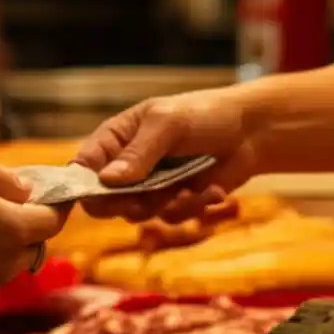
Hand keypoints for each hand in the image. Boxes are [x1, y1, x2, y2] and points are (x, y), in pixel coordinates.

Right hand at [0, 149, 66, 300]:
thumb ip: (8, 179)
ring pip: (15, 264)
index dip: (58, 207)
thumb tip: (28, 193)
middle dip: (34, 228)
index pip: (53, 222)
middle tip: (18, 207)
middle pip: (37, 246)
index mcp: (14, 229)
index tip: (56, 197)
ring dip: (11, 245)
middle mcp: (6, 262)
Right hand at [72, 89, 257, 221]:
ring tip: (194, 187)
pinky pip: (170, 219)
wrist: (250, 132)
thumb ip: (139, 152)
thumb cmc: (205, 115)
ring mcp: (149, 187)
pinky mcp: (175, 202)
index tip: (105, 194)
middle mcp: (126, 166)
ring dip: (167, 205)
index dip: (84, 186)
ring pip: (137, 215)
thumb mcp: (168, 124)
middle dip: (126, 204)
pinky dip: (193, 208)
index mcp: (115, 139)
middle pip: (103, 201)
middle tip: (147, 199)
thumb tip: (107, 180)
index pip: (83, 168)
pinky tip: (213, 190)